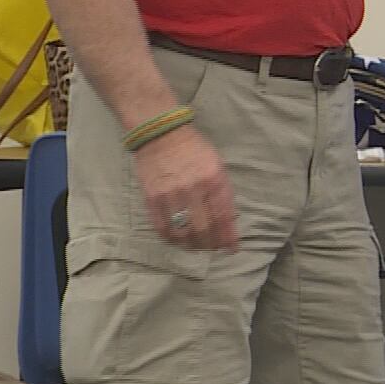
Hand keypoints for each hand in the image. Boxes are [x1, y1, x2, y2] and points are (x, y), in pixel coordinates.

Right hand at [133, 123, 238, 252]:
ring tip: (197, 247)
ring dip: (192, 245)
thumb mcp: (216, 165)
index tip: (232, 249)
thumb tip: (227, 219)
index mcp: (214, 179)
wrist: (161, 134)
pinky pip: (162, 227)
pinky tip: (177, 241)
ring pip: (183, 232)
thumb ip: (221, 191)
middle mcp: (193, 189)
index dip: (228, 237)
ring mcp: (171, 195)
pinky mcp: (152, 198)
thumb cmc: (194, 148)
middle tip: (213, 249)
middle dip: (211, 244)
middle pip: (203, 228)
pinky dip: (171, 239)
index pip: (223, 216)